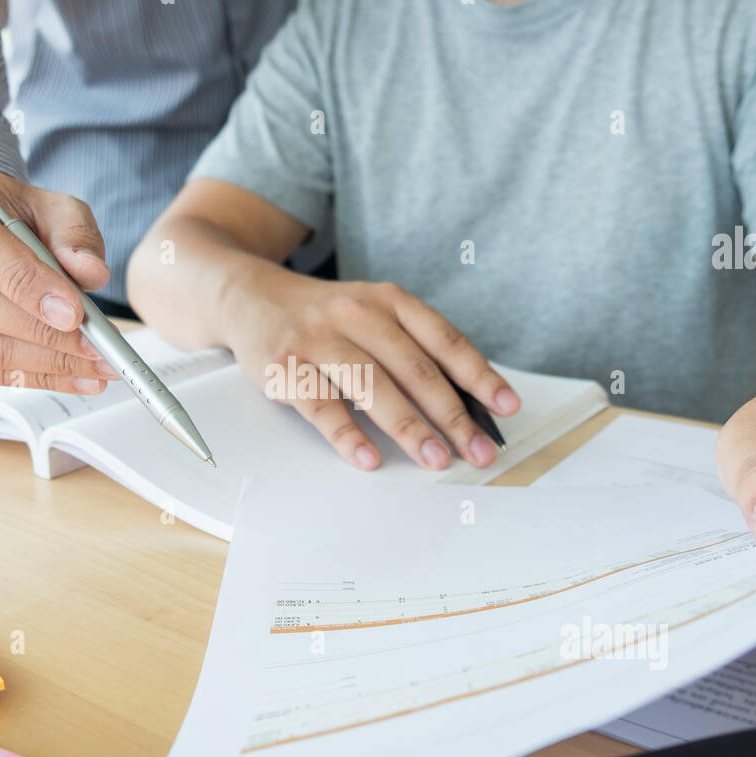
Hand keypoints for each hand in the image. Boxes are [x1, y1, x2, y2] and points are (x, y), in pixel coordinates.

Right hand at [0, 164, 116, 391]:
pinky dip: (33, 377)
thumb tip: (90, 273)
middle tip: (95, 345)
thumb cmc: (1, 210)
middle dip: (43, 332)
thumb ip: (73, 233)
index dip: (25, 283)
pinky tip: (74, 375)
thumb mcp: (46, 203)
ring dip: (45, 362)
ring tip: (96, 366)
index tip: (74, 311)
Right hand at [219, 268, 520, 470]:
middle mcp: (357, 314)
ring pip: (372, 385)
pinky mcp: (285, 366)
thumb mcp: (370, 314)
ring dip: (408, 427)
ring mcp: (319, 338)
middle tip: (478, 450)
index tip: (506, 407)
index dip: (479, 375)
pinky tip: (368, 459)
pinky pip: (320, 405)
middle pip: (414, 368)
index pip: (444, 340)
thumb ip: (411, 349)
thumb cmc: (324, 318)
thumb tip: (464, 405)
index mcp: (389, 301)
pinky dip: (347, 435)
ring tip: (435, 460)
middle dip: (451, 414)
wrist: (249, 296)